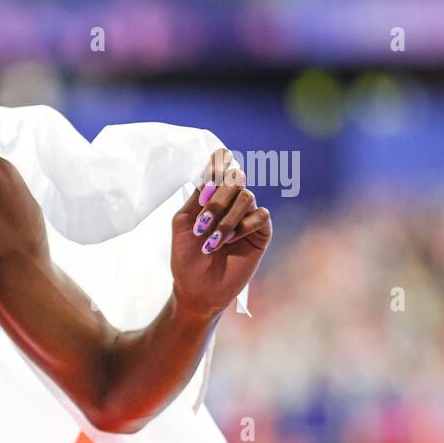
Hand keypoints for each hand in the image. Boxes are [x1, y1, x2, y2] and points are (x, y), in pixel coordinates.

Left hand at [171, 149, 271, 315]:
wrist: (197, 288)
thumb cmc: (186, 258)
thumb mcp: (183, 225)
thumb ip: (197, 198)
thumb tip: (212, 173)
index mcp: (208, 198)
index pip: (218, 171)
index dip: (219, 161)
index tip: (219, 153)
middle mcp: (229, 203)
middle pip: (234, 178)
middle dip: (217, 199)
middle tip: (202, 222)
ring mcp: (246, 216)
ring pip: (246, 197)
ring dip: (226, 219)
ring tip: (211, 241)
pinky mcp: (260, 232)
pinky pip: (260, 215)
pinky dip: (242, 227)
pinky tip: (228, 243)